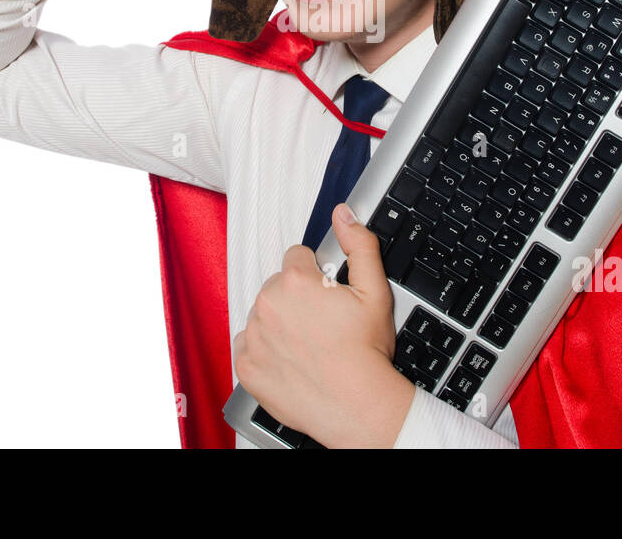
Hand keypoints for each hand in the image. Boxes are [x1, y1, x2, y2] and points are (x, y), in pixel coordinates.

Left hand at [232, 204, 416, 447]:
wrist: (357, 406)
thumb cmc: (365, 354)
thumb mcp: (375, 291)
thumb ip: (359, 245)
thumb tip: (344, 215)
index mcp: (296, 282)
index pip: (296, 258)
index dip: (316, 274)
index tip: (326, 295)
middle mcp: (268, 305)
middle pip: (277, 286)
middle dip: (296, 298)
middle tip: (322, 323)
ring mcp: (253, 336)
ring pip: (263, 315)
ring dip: (280, 323)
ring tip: (308, 344)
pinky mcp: (246, 365)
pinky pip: (249, 345)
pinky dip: (265, 351)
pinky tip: (291, 360)